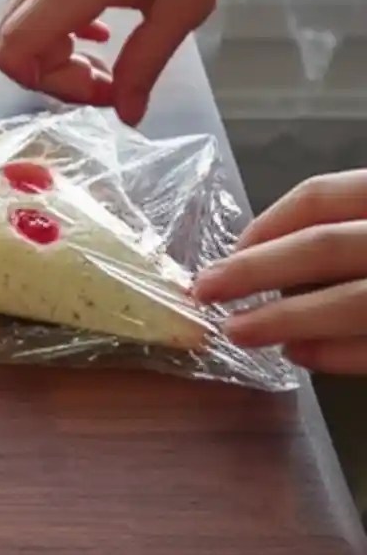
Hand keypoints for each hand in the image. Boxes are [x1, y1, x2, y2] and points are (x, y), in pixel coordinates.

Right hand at [0, 0, 286, 125]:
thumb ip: (146, 64)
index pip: (14, 51)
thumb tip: (127, 114)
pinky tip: (99, 26)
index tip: (103, 91)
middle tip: (101, 81)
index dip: (49, 86)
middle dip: (49, 74)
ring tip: (105, 57)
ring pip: (19, 18)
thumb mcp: (184, 5)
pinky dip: (55, 22)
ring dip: (53, 49)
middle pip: (7, 40)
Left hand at [193, 170, 366, 373]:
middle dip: (254, 271)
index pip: (320, 198)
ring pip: (351, 301)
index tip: (227, 252)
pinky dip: (336, 354)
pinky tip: (296, 355)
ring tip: (236, 332)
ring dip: (285, 318)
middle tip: (203, 292)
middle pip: (323, 247)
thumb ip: (342, 227)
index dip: (266, 225)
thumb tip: (266, 256)